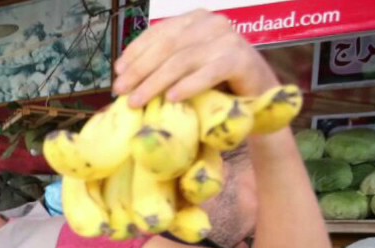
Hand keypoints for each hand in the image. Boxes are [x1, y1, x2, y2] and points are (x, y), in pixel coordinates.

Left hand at [113, 9, 278, 106]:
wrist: (257, 94)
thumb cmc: (215, 82)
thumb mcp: (184, 68)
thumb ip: (160, 64)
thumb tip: (120, 73)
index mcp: (195, 20)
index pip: (158, 32)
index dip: (135, 52)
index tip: (117, 73)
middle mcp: (212, 23)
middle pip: (167, 46)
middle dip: (140, 70)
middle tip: (120, 91)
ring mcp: (228, 39)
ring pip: (183, 60)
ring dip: (156, 82)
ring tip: (137, 101)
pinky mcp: (242, 60)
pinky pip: (210, 72)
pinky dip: (189, 85)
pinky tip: (172, 98)